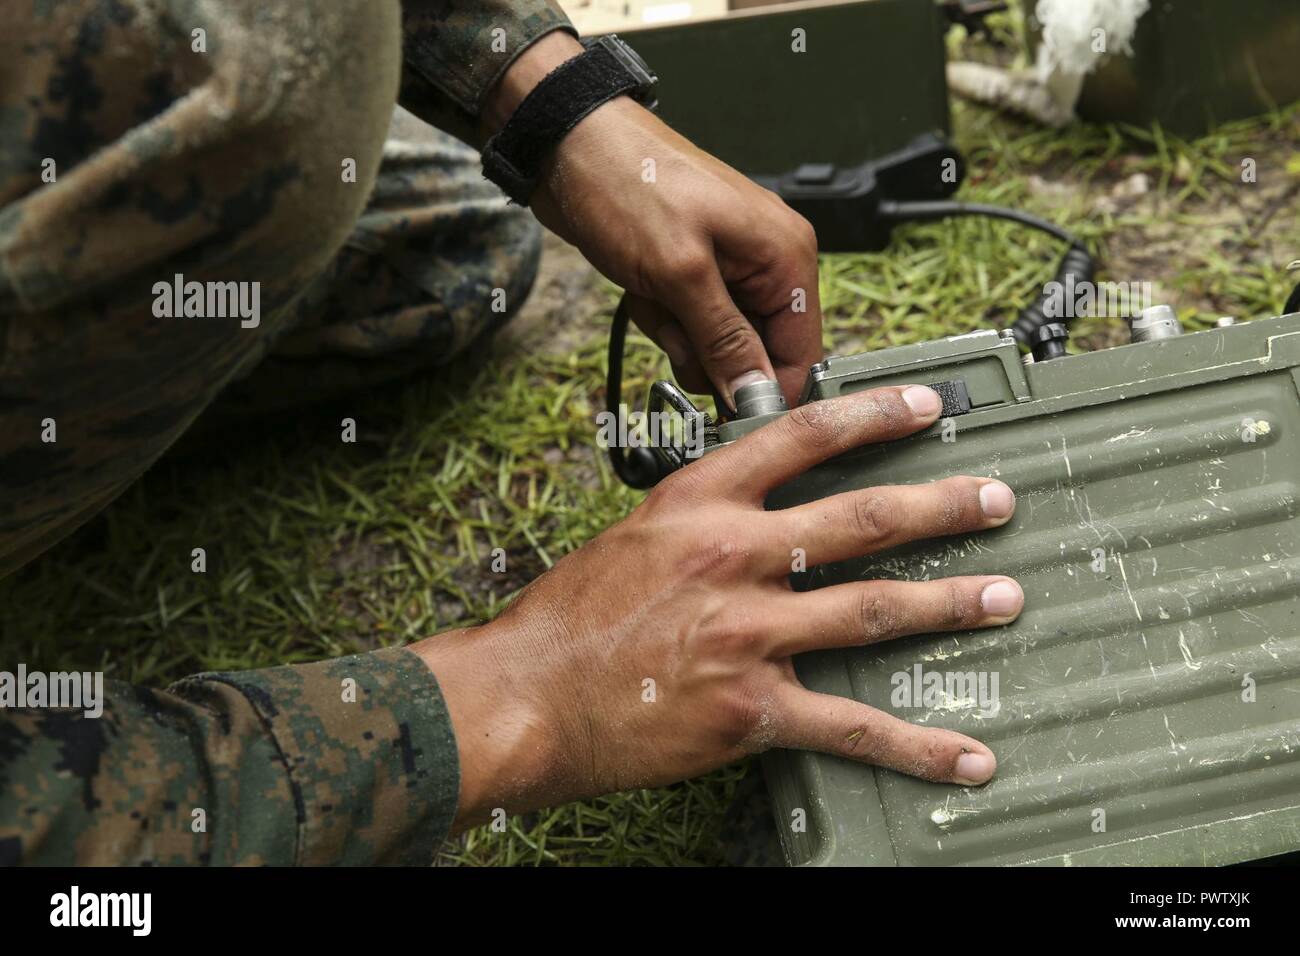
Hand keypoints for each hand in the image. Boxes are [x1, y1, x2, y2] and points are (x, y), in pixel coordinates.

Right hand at [413, 385, 1023, 827]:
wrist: (523, 696)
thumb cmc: (569, 618)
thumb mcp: (633, 537)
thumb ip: (703, 520)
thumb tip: (761, 514)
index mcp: (698, 502)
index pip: (802, 437)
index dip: (874, 415)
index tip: (928, 405)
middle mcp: (732, 555)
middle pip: (862, 520)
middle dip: (942, 506)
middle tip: (996, 500)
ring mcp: (747, 633)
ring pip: (873, 611)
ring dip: (950, 602)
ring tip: (1003, 596)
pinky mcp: (751, 708)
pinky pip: (851, 724)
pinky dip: (917, 744)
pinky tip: (966, 753)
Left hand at [486, 33, 822, 407]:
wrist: (569, 147)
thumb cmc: (629, 185)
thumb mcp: (680, 273)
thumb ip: (724, 339)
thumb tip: (756, 395)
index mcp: (785, 255)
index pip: (802, 353)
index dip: (764, 389)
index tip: (724, 409)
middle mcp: (767, 262)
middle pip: (756, 354)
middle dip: (707, 352)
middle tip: (672, 320)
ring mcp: (730, 268)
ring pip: (716, 345)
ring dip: (675, 333)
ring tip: (651, 292)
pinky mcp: (694, 273)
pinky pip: (688, 325)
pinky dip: (660, 317)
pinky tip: (641, 286)